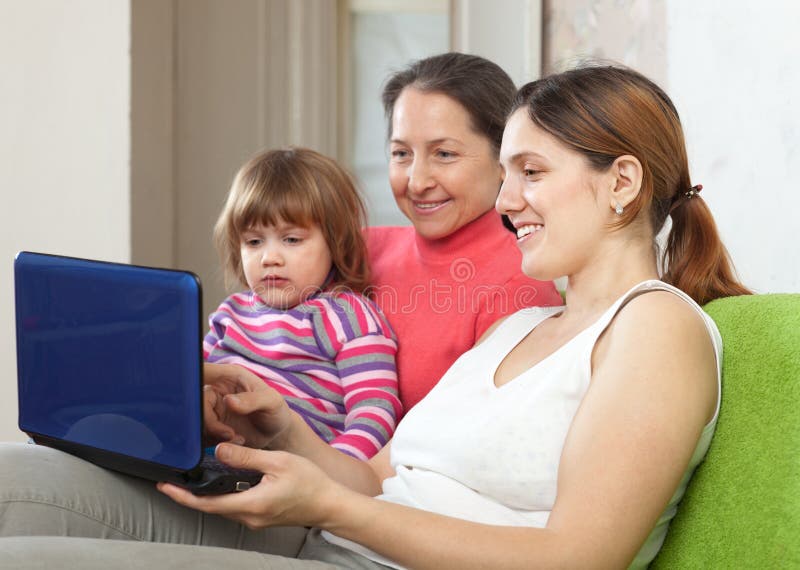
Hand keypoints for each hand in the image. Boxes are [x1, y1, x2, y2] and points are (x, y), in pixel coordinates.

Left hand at [158, 443, 340, 528]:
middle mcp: (249, 517)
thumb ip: (246, 458)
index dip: (183, 495)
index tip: (165, 485)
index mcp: (251, 503)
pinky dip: (223, 494)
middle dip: (190, 493)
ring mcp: (255, 519)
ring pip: (223, 507)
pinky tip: (222, 481)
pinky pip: (235, 506)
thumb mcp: (278, 462)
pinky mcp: (261, 516)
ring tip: (194, 476)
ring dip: (207, 494)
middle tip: (173, 477)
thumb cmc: (310, 482)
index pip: (207, 503)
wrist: (330, 504)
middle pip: (211, 506)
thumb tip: (219, 449)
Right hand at [203, 363, 294, 449]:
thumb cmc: (276, 411)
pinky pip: (201, 434)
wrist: (276, 434)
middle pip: (194, 402)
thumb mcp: (272, 402)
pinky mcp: (211, 426)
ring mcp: (212, 409)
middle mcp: (216, 390)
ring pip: (196, 421)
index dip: (191, 378)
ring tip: (236, 438)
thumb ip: (252, 400)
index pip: (202, 370)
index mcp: (229, 375)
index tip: (196, 397)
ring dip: (213, 434)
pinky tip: (234, 441)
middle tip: (227, 433)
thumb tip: (229, 401)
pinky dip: (214, 442)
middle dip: (207, 421)